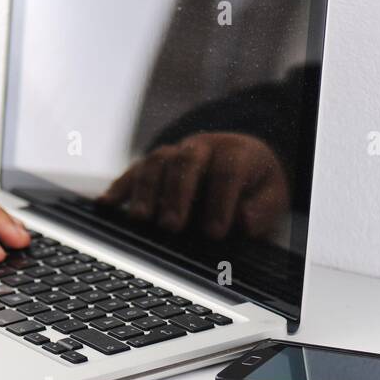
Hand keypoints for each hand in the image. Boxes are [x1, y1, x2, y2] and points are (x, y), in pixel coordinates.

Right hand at [98, 132, 289, 239]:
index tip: (215, 232)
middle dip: (178, 194)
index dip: (221, 200)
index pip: (229, 170)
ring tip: (140, 220)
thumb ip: (263, 210)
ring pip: (157, 162)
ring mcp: (175, 153)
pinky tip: (106, 205)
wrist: (239, 163)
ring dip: (146, 191)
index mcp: (238, 152)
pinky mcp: (153, 165)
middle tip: (172, 225)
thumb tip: (245, 221)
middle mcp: (203, 147)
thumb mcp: (272, 198)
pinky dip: (119, 187)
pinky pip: (133, 171)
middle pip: (187, 161)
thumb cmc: (255, 188)